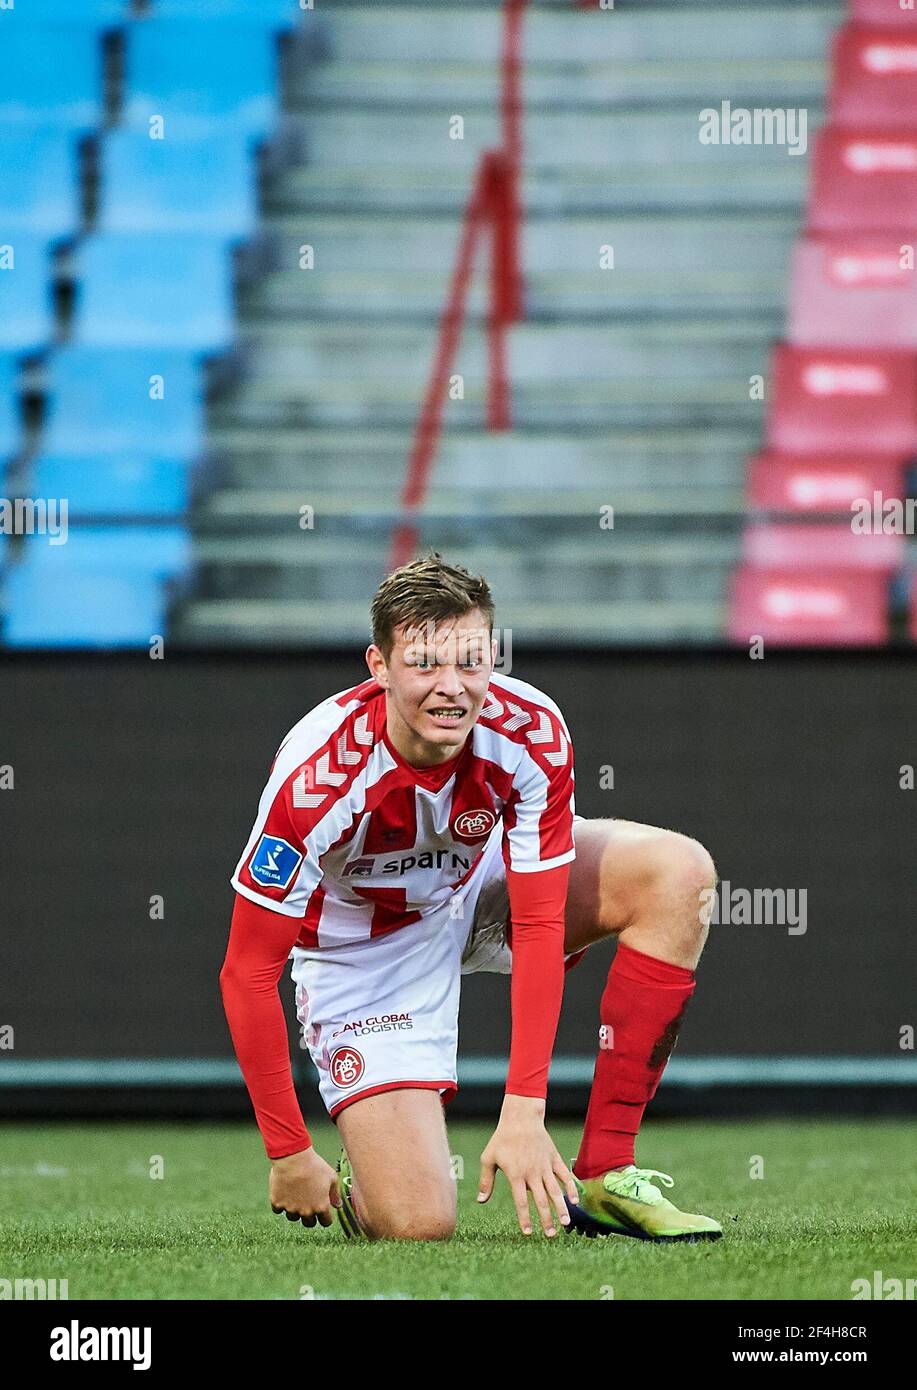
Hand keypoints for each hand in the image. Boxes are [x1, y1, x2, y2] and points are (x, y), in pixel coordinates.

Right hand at [269, 1146, 341, 1228]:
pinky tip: (284, 1191)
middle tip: (308, 1203)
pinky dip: (281, 1203)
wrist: (293, 1158)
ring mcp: (291, 1209)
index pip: (326, 1222)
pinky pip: (279, 1210)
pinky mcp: (277, 1203)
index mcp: (321, 1207)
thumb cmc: (314, 1165)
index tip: (323, 1210)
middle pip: (309, 1223)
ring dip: (295, 1210)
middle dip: (310, 1216)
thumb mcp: (331, 1177)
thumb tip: (338, 1205)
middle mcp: (306, 1212)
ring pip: (293, 1217)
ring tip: (296, 1194)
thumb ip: (335, 1194)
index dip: (326, 1217)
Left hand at [477, 1095, 578, 1236]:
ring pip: (555, 1190)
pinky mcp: (554, 1158)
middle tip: (550, 1235)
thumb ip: (486, 1180)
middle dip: (546, 1219)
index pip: (521, 1202)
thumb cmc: (502, 1138)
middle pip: (541, 1200)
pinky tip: (575, 1201)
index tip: (528, 1233)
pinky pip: (564, 1175)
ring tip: (566, 1223)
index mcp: (516, 1174)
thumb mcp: (489, 1158)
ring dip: (561, 1208)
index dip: (525, 1218)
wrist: (521, 1117)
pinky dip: (571, 1188)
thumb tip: (481, 1201)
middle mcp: (532, 1172)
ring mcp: (545, 1166)